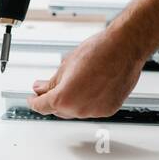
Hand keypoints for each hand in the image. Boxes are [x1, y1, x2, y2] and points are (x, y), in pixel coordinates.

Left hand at [29, 28, 144, 118]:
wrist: (124, 48)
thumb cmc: (99, 51)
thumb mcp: (66, 65)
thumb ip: (51, 83)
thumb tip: (41, 89)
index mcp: (63, 98)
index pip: (41, 106)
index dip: (34, 101)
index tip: (34, 99)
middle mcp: (79, 109)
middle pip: (58, 110)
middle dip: (55, 99)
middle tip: (55, 86)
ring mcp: (95, 111)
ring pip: (76, 110)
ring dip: (73, 101)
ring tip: (80, 82)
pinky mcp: (108, 109)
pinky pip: (92, 109)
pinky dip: (89, 102)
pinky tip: (92, 87)